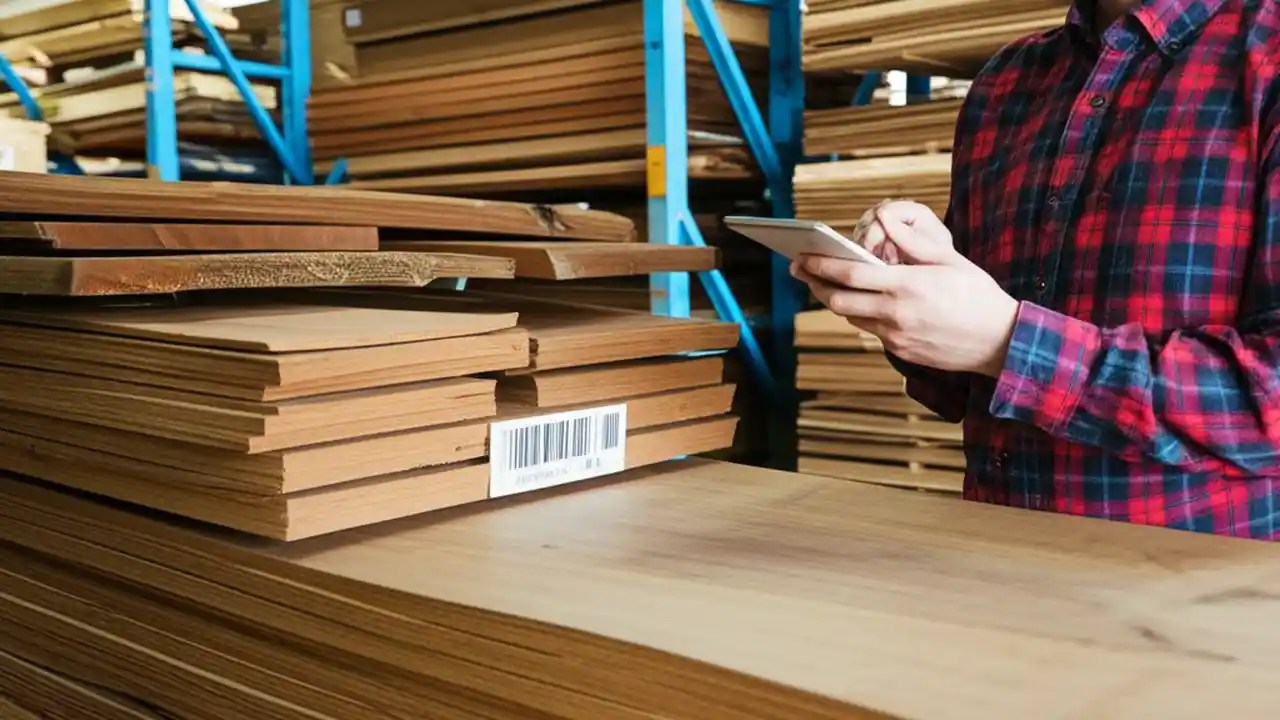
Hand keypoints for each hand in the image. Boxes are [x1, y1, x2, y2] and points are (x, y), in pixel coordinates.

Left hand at [790, 205, 1017, 377]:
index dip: (820, 264)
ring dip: (832, 298)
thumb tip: (886, 219)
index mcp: (907, 286)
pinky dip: (859, 313)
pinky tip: (856, 300)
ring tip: (820, 282)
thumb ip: (914, 242)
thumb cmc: (979, 295)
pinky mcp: (900, 351)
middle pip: (837, 299)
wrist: (1001, 343)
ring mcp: (896, 336)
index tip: (802, 255)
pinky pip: (870, 330)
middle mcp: (895, 314)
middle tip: (799, 269)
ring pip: (850, 315)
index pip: (850, 274)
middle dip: (813, 282)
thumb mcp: (951, 260)